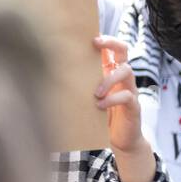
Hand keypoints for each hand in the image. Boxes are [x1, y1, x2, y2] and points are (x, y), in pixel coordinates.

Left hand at [93, 36, 154, 181]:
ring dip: (109, 79)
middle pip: (124, 52)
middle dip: (112, 44)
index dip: (106, 41)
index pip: (114, 49)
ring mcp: (130, 91)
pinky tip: (99, 106)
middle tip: (96, 45)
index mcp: (111, 73)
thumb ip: (80, 87)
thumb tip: (46, 77)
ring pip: (127, 71)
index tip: (91, 38)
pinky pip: (127, 96)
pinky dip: (112, 99)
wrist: (119, 143)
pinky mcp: (133, 107)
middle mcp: (122, 78)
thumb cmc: (100, 118)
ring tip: (95, 93)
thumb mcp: (88, 99)